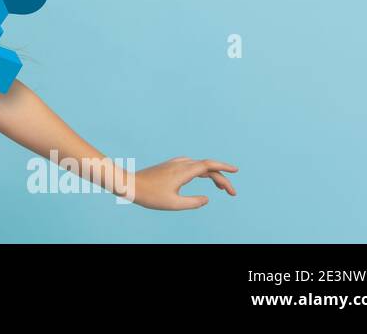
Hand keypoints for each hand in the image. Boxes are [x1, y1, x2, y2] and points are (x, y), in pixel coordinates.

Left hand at [123, 156, 237, 209]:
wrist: (130, 185)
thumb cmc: (150, 196)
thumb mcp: (174, 203)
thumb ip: (193, 202)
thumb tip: (207, 199)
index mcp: (184, 171)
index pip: (209, 167)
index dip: (224, 169)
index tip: (236, 172)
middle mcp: (181, 164)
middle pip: (207, 167)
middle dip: (222, 178)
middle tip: (231, 193)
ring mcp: (175, 163)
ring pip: (199, 166)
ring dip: (212, 174)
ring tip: (220, 187)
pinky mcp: (170, 166)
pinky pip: (191, 165)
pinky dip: (202, 171)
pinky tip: (202, 176)